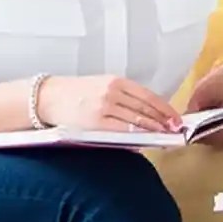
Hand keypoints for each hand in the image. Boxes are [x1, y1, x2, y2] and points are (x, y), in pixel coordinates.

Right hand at [36, 75, 182, 132]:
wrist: (46, 97)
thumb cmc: (74, 94)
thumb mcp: (102, 86)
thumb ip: (123, 97)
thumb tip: (145, 115)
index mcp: (117, 82)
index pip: (149, 96)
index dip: (165, 108)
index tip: (176, 118)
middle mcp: (112, 92)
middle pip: (146, 108)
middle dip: (163, 120)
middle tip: (176, 130)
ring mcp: (104, 107)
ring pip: (136, 120)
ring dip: (153, 129)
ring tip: (164, 136)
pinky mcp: (94, 122)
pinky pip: (121, 130)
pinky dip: (135, 135)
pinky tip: (144, 140)